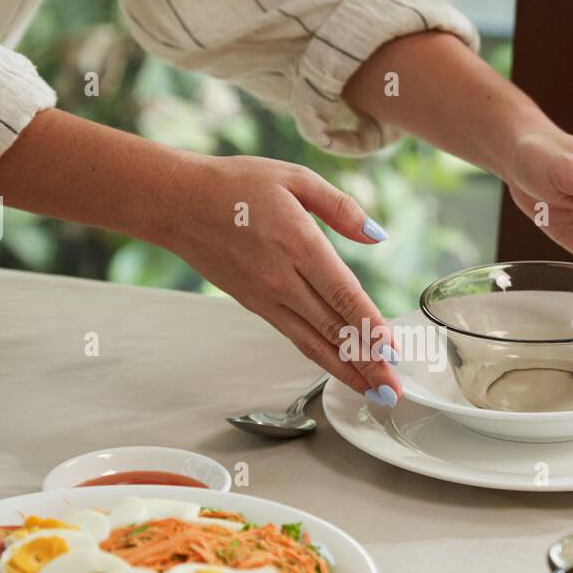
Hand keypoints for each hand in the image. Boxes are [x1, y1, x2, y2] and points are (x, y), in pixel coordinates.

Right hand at [153, 155, 400, 404]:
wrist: (177, 203)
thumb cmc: (235, 186)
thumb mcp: (295, 178)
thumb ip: (341, 207)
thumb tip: (377, 235)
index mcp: (298, 244)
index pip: (343, 295)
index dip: (371, 327)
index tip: (394, 352)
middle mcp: (282, 280)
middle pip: (332, 329)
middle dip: (367, 363)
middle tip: (394, 390)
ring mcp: (266, 298)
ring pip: (313, 343)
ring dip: (347, 371)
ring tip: (374, 393)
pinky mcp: (255, 305)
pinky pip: (295, 336)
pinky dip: (322, 356)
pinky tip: (341, 368)